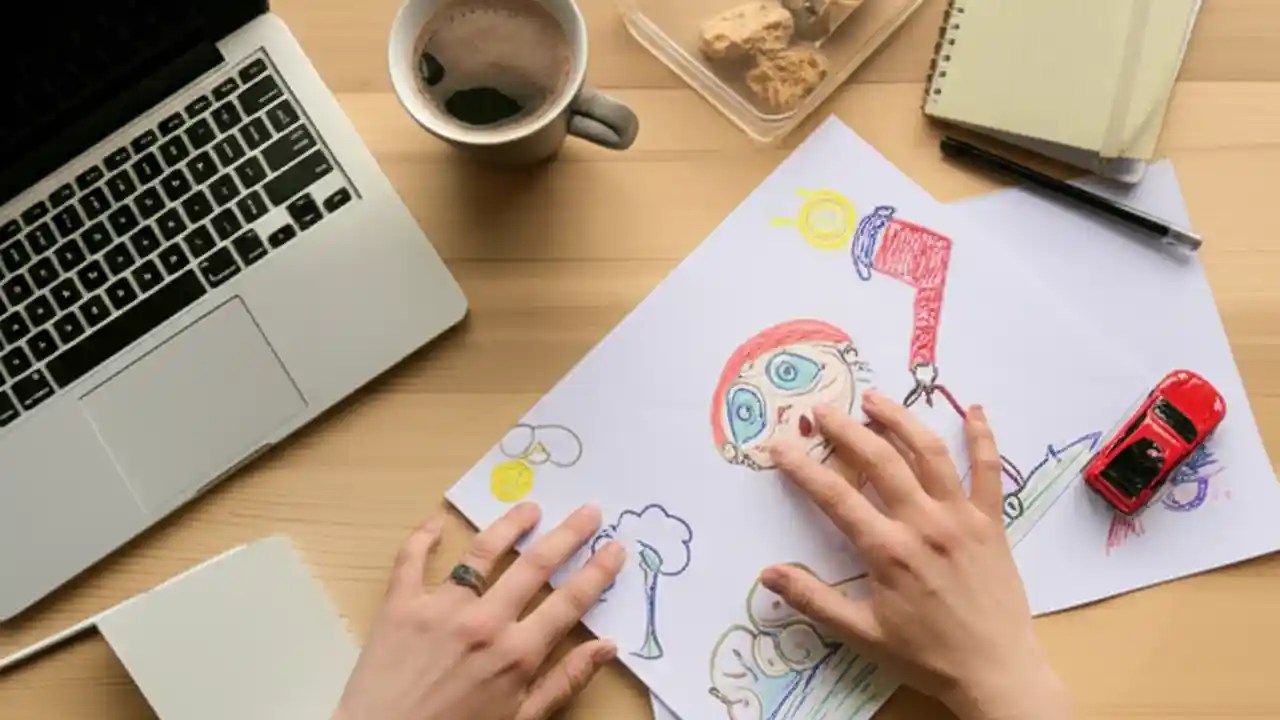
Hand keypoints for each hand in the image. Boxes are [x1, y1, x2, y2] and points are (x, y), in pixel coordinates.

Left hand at [334, 503, 625, 719]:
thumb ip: (564, 682)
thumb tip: (608, 647)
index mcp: (517, 653)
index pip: (569, 602)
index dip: (597, 572)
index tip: (615, 548)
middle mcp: (484, 622)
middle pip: (535, 566)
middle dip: (568, 535)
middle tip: (589, 511)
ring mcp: (441, 609)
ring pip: (483, 553)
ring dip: (510, 525)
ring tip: (529, 508)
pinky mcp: (401, 607)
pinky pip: (412, 560)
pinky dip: (423, 537)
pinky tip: (437, 523)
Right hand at [761, 391, 1070, 719]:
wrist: (996, 672)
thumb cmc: (926, 655)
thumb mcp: (862, 633)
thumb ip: (814, 600)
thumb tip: (768, 574)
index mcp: (888, 551)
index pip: (835, 496)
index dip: (802, 467)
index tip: (779, 446)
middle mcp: (924, 524)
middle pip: (880, 460)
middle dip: (846, 430)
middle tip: (822, 410)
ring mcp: (962, 518)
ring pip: (929, 454)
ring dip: (901, 420)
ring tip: (876, 398)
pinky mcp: (992, 523)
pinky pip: (989, 471)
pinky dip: (982, 438)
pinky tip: (974, 409)